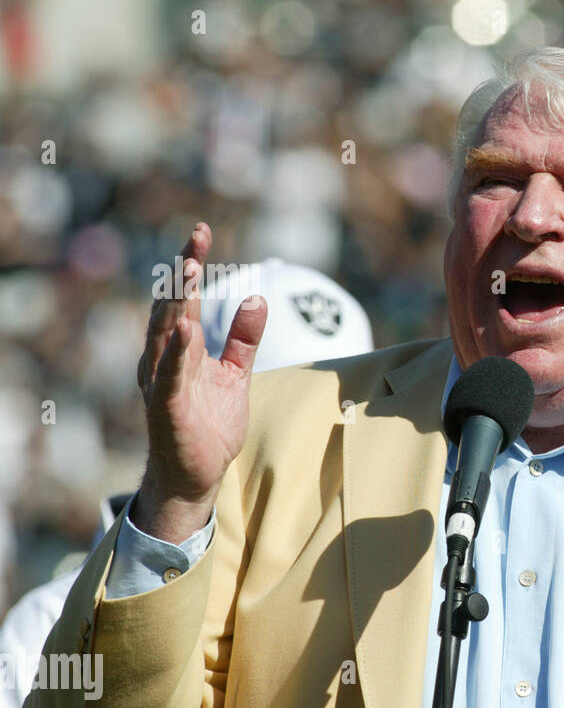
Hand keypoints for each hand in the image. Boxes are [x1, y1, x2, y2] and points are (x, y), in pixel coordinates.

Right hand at [133, 224, 266, 542]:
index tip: (202, 232)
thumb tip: (257, 298)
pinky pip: (171, 375)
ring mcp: (162, 382)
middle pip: (173, 307)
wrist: (197, 474)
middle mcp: (164, 358)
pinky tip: (186, 329)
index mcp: (181, 348)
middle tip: (197, 239)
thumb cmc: (210, 423)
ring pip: (165, 334)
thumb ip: (244, 339)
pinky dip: (177, 351)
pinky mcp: (167, 407)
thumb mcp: (236, 375)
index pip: (186, 298)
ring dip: (177, 301)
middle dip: (183, 272)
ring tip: (189, 269)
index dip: (191, 265)